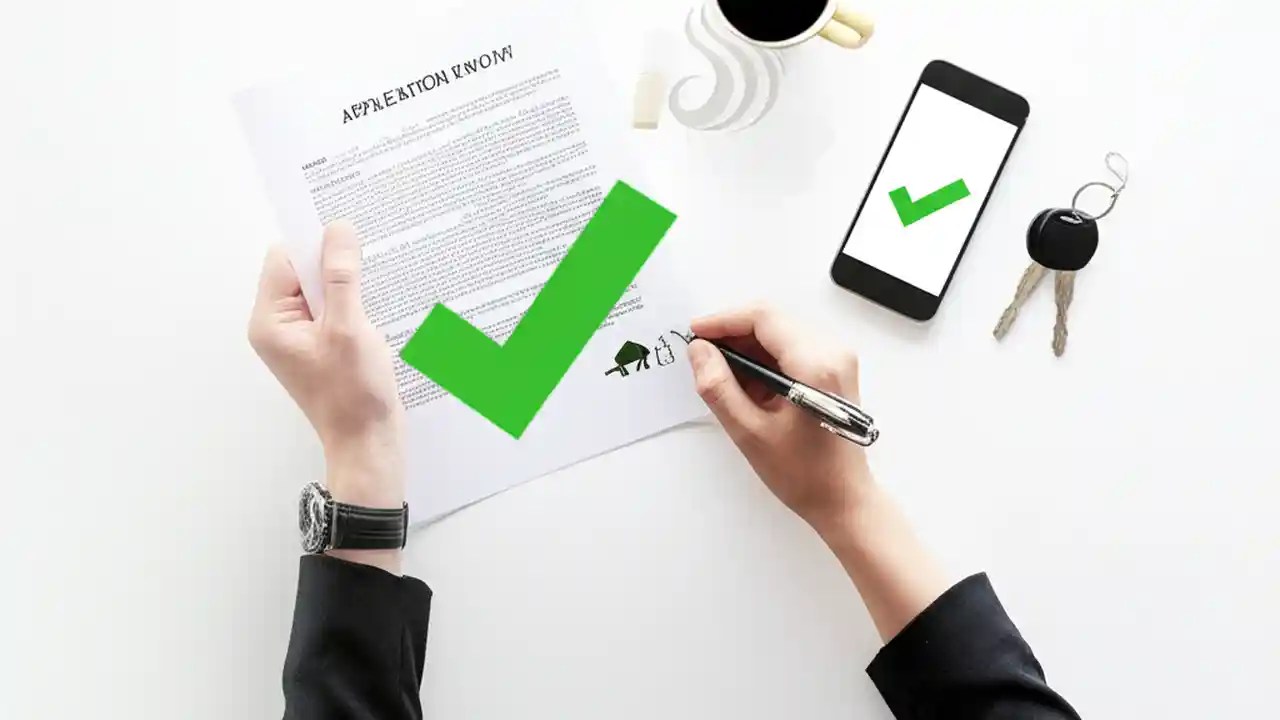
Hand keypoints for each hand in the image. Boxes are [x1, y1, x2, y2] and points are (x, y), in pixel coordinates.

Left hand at [249, 222, 404, 570]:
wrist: (369, 445)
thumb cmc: (354, 396)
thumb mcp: (349, 327)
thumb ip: (342, 276)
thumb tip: (339, 229)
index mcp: (270, 322)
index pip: (284, 259)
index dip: (316, 246)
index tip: (349, 242)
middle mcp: (279, 327)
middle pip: (303, 273)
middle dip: (336, 268)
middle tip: (367, 276)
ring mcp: (301, 339)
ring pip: (323, 291)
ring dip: (350, 290)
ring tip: (372, 308)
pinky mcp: (322, 348)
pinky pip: (335, 311)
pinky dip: (355, 308)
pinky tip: (375, 320)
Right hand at [686, 306, 873, 536]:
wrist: (843, 498)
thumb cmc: (804, 474)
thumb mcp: (750, 432)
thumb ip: (718, 387)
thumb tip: (699, 351)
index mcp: (816, 366)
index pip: (763, 318)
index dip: (723, 320)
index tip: (695, 333)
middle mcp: (833, 353)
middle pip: (771, 320)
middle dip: (732, 333)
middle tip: (701, 355)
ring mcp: (836, 358)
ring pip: (779, 331)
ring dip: (746, 346)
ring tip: (721, 374)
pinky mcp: (833, 368)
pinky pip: (790, 346)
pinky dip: (763, 357)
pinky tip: (746, 382)